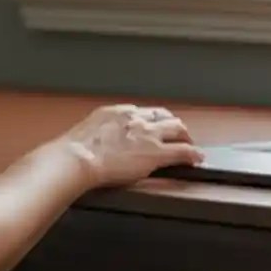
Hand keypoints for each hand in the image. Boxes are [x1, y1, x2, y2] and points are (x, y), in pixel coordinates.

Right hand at [59, 104, 202, 188]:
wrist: (77, 158)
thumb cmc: (74, 150)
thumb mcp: (86, 132)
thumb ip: (99, 132)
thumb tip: (97, 141)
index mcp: (118, 112)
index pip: (143, 112)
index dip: (153, 120)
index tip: (154, 126)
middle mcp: (136, 118)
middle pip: (164, 116)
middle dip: (172, 125)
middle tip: (177, 134)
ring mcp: (148, 135)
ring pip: (177, 128)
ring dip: (185, 136)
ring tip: (189, 144)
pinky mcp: (156, 153)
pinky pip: (182, 151)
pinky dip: (193, 154)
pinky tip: (197, 158)